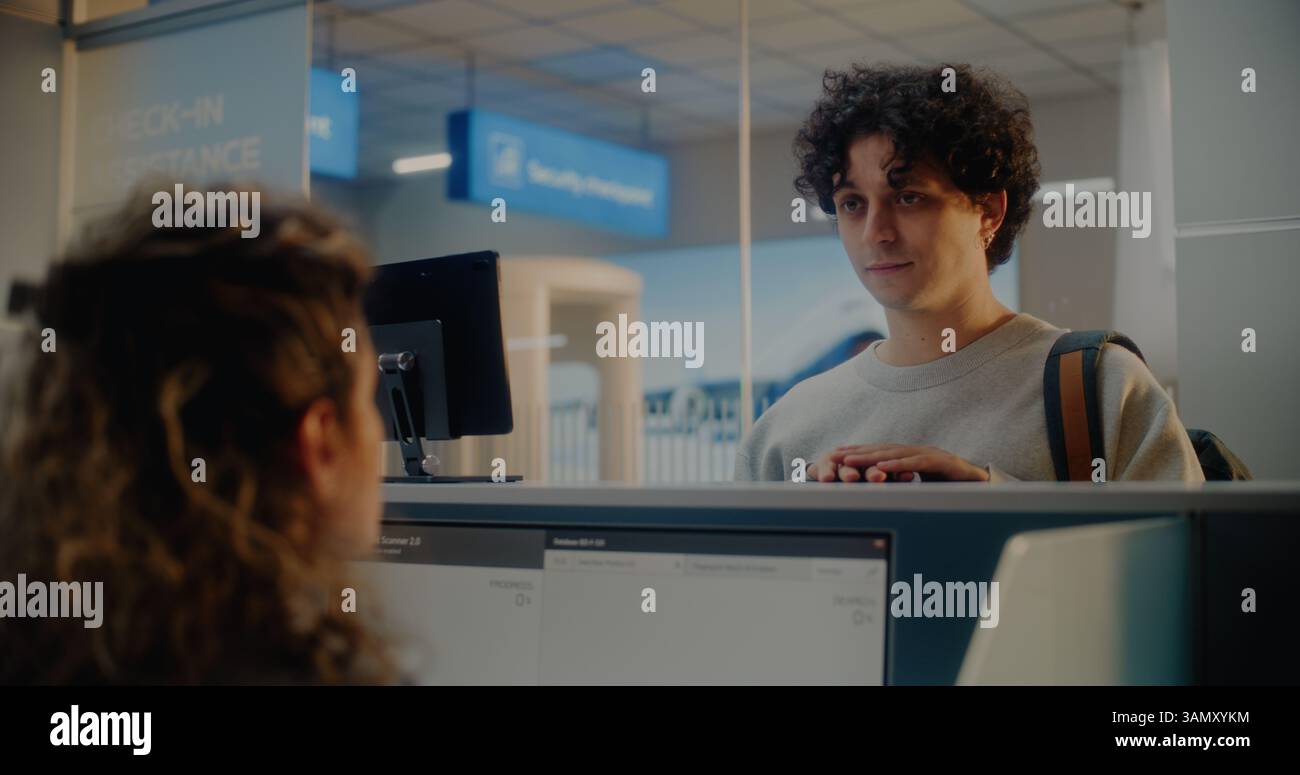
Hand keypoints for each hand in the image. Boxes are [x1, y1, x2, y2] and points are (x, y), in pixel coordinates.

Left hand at [808, 444, 989, 482]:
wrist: (988, 488)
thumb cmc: (953, 489)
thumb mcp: (923, 489)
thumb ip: (904, 488)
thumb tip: (881, 496)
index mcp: (913, 457)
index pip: (880, 453)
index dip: (858, 453)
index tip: (836, 456)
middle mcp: (919, 452)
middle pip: (883, 451)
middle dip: (857, 453)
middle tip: (834, 457)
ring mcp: (932, 455)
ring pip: (896, 455)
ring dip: (871, 457)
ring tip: (850, 461)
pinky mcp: (944, 463)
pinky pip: (917, 464)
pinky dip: (898, 466)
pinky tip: (881, 469)